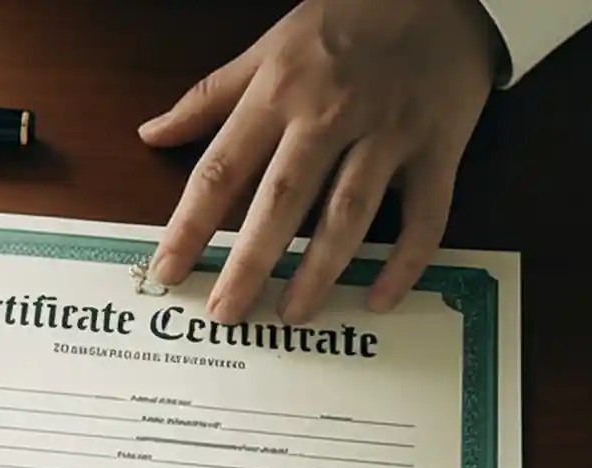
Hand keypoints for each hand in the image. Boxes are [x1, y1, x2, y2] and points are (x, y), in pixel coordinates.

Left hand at [139, 0, 499, 323]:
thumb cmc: (347, 18)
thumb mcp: (268, 47)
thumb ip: (208, 97)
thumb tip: (151, 135)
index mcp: (279, 92)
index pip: (221, 170)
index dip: (190, 225)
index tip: (167, 271)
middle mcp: (329, 115)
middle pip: (281, 200)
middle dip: (248, 262)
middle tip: (225, 314)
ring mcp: (388, 133)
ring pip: (348, 214)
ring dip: (318, 271)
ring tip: (290, 314)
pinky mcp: (439, 147)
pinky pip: (425, 216)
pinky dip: (404, 262)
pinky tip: (377, 300)